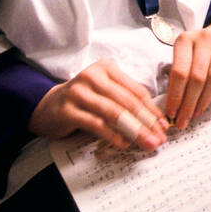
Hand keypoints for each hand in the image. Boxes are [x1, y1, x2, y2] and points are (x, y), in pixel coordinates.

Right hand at [28, 58, 167, 150]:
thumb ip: (126, 101)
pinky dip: (112, 134)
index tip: (164, 125)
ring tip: (146, 142)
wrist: (47, 107)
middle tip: (159, 138)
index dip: (152, 109)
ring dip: (134, 130)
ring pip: (113, 112)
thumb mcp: (105, 93)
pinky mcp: (67, 110)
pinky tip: (124, 143)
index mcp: (107, 68)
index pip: (136, 90)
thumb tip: (155, 121)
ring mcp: (78, 92)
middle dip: (147, 122)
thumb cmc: (83, 101)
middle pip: (127, 102)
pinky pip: (96, 124)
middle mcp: (92, 76)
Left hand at [165, 18, 210, 129]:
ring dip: (204, 100)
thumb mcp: (184, 55)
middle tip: (183, 120)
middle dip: (188, 103)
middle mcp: (204, 38)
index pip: (179, 71)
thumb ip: (178, 76)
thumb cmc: (198, 50)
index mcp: (185, 39)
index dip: (175, 95)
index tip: (171, 113)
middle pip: (196, 77)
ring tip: (196, 113)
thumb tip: (173, 107)